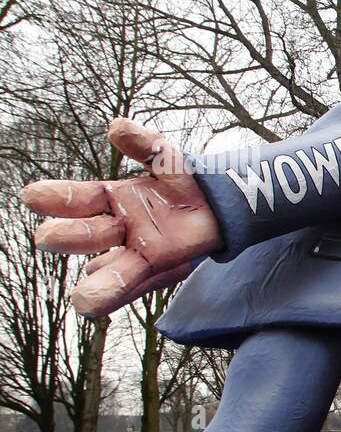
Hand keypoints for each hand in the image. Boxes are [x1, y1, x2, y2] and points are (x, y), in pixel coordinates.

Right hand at [22, 118, 221, 315]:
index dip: (56, 197)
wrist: (218, 208)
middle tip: (47, 238)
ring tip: (80, 300)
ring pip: (112, 269)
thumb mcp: (166, 158)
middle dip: (68, 235)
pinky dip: (113, 292)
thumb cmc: (183, 184)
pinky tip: (92, 304)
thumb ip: (144, 144)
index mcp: (111, 198)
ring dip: (97, 283)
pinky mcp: (158, 268)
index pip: (78, 198)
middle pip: (87, 234)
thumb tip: (117, 127)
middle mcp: (116, 228)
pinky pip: (136, 284)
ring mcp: (136, 251)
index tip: (31, 197)